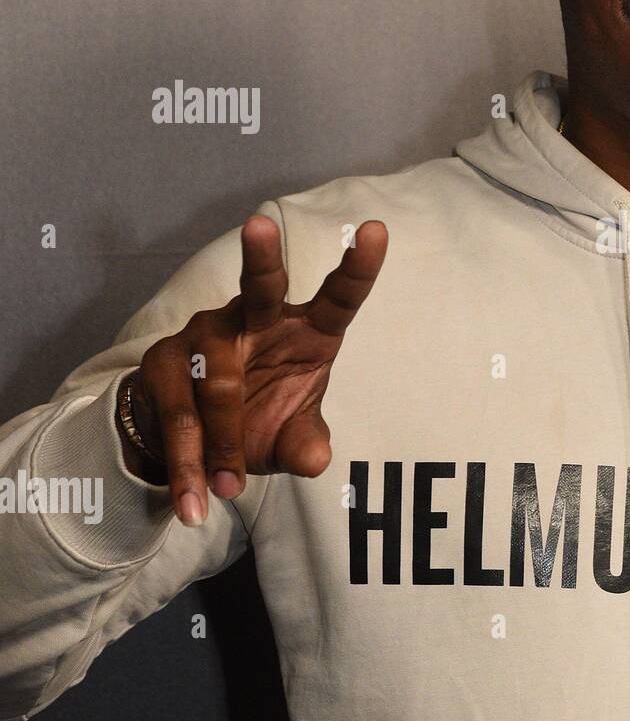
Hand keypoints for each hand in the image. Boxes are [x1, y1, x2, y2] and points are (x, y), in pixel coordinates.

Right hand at [125, 214, 387, 525]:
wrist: (191, 443)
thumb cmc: (259, 421)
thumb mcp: (290, 436)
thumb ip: (304, 444)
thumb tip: (315, 459)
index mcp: (306, 330)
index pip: (338, 297)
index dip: (358, 267)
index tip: (375, 229)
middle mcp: (255, 319)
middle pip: (261, 285)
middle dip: (260, 255)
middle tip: (258, 223)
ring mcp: (207, 333)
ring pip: (219, 383)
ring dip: (224, 443)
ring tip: (229, 490)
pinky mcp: (163, 360)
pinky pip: (180, 413)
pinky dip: (188, 460)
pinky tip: (192, 497)